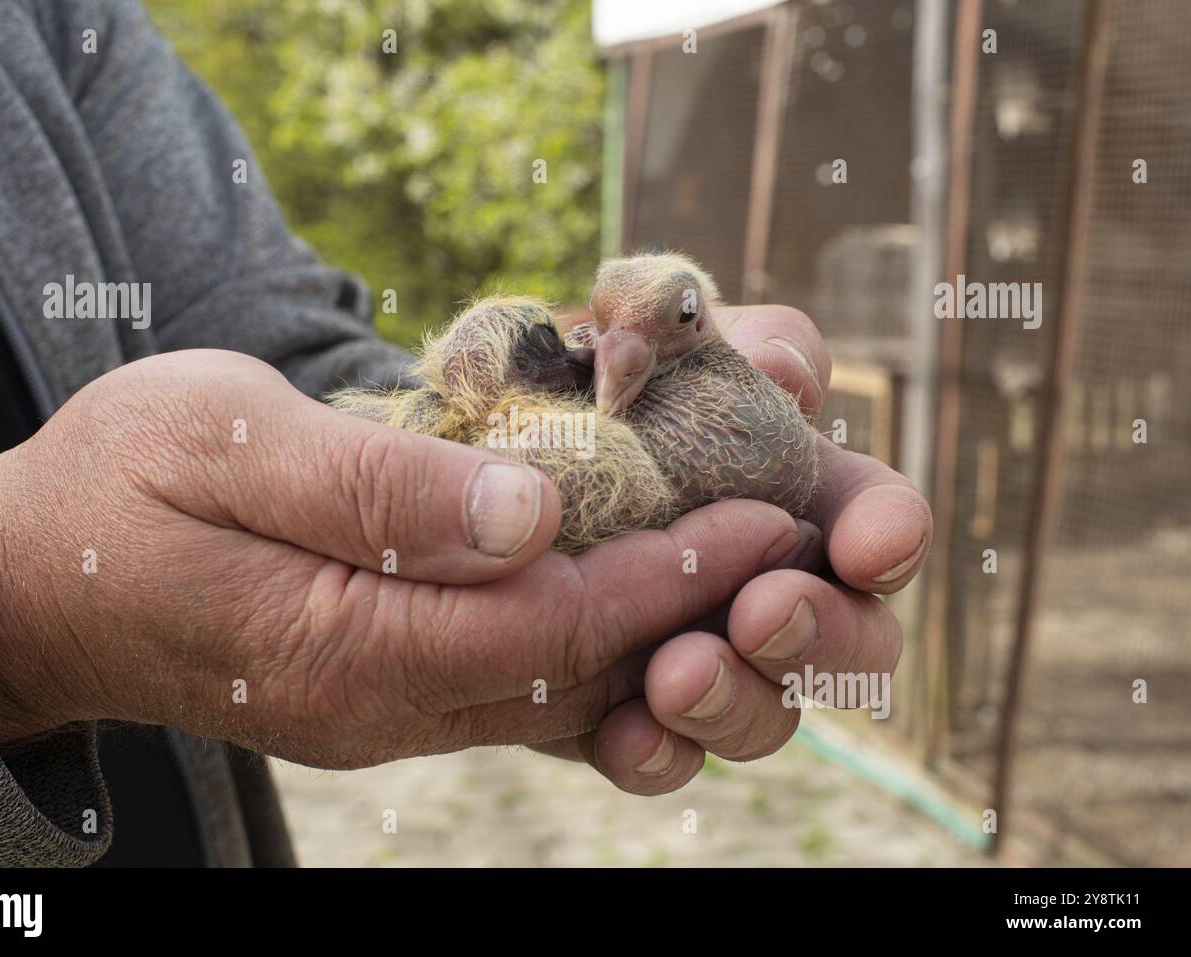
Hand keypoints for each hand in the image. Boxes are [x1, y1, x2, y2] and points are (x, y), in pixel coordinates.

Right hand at [0, 349, 810, 766]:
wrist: (43, 573)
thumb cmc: (123, 484)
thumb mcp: (224, 444)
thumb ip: (374, 487)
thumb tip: (532, 517)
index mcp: (345, 650)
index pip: (551, 627)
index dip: (669, 574)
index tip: (767, 516)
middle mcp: (382, 705)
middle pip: (580, 674)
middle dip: (701, 611)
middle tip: (804, 542)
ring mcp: (387, 711)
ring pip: (562, 689)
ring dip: (666, 629)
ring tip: (756, 558)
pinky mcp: (387, 690)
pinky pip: (521, 679)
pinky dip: (599, 631)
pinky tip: (650, 580)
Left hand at [533, 305, 932, 792]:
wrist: (468, 438)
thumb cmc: (564, 364)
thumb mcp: (614, 319)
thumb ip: (695, 316)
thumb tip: (788, 377)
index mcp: (786, 481)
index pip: (875, 515)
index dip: (890, 534)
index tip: (870, 547)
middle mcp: (760, 575)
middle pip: (850, 636)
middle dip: (823, 635)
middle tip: (762, 614)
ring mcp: (698, 646)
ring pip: (765, 711)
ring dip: (739, 702)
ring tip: (676, 676)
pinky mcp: (622, 702)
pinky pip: (662, 753)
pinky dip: (656, 753)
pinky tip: (626, 734)